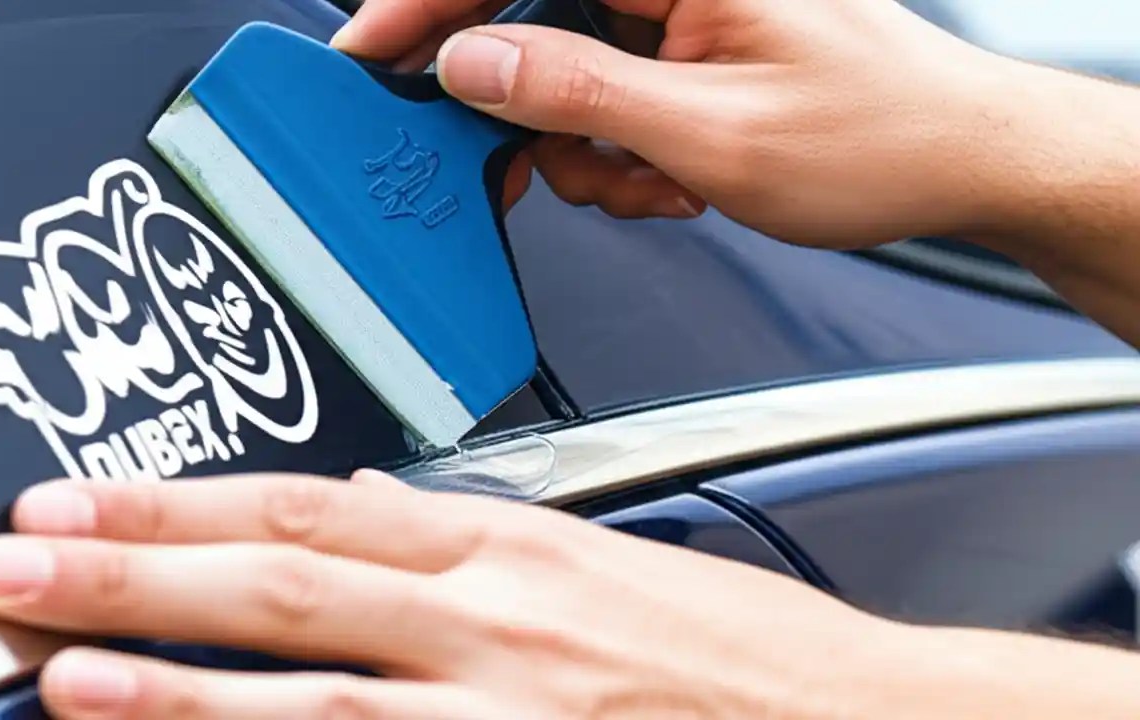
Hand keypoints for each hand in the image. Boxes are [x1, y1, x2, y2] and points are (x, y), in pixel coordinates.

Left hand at [0, 471, 909, 718]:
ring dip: (178, 685)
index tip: (92, 497)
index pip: (318, 503)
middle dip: (138, 569)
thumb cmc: (742, 648)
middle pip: (289, 581)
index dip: (189, 499)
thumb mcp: (600, 558)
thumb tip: (364, 514)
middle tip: (21, 562)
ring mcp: (511, 716)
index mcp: (518, 547)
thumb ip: (473, 540)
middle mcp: (502, 622)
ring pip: (315, 691)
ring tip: (62, 675)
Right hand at [332, 0, 1031, 245]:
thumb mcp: (711, 131)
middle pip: (533, 10)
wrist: (958, 162)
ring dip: (581, 141)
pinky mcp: (689, 43)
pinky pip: (607, 90)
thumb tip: (472, 63)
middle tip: (518, 162)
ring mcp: (683, 6)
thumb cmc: (881, 136)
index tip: (373, 54)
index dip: (428, 5)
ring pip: (565, 63)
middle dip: (519, 101)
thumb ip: (578, 91)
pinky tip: (667, 177)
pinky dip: (615, 147)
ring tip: (647, 182)